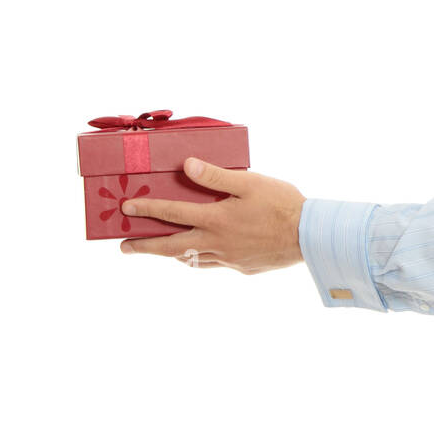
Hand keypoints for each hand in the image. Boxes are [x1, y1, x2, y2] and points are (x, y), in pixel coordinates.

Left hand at [119, 156, 304, 274]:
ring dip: (170, 254)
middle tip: (124, 247)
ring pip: (190, 259)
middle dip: (145, 246)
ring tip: (158, 251)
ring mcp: (228, 258)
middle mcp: (216, 242)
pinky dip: (197, 260)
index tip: (125, 208)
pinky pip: (211, 264)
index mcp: (216, 219)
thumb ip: (215, 176)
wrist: (308, 236)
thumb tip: (186, 167)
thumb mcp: (249, 182)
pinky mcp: (241, 267)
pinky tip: (197, 256)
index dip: (147, 209)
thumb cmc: (281, 204)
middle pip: (171, 247)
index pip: (172, 213)